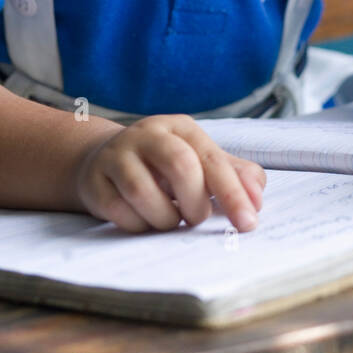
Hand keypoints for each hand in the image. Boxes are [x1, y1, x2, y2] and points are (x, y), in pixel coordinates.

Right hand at [74, 114, 266, 232]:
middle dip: (195, 202)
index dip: (232, 193)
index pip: (212, 159)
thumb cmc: (163, 167)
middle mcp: (148, 134)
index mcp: (181, 127)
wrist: (103, 161)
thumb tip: (257, 197)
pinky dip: (138, 225)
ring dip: (164, 218)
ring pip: (143, 191)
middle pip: (180, 165)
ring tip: (170, 220)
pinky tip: (144, 220)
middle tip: (196, 218)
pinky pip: (118, 210)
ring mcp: (117, 155)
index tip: (247, 223)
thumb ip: (233, 175)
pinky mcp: (95, 180)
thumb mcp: (200, 162)